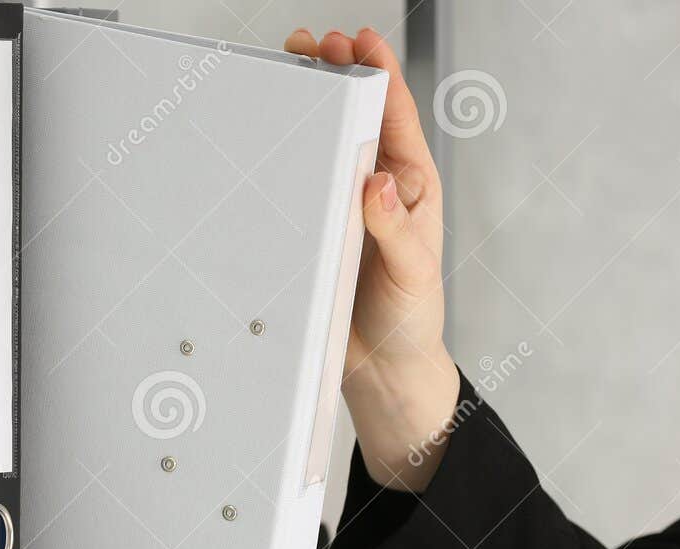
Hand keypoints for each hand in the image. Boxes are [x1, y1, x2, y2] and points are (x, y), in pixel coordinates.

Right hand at [285, 28, 457, 491]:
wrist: (383, 375)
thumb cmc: (410, 323)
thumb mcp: (411, 274)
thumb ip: (396, 229)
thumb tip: (380, 181)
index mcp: (410, 189)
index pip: (396, 118)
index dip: (379, 74)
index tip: (359, 41)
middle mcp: (378, 192)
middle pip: (358, 119)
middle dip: (337, 76)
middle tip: (311, 44)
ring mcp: (346, 212)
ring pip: (327, 148)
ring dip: (311, 109)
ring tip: (291, 70)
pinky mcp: (319, 236)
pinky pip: (301, 190)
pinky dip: (286, 160)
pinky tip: (268, 140)